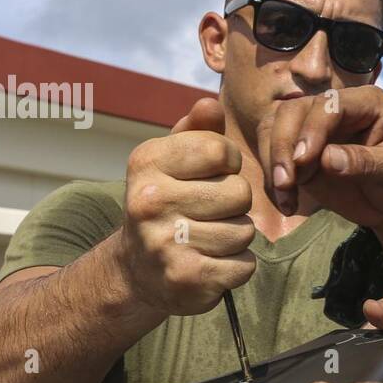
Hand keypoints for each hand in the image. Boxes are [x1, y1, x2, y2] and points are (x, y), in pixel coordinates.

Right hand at [115, 98, 255, 314]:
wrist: (137, 270)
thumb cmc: (168, 202)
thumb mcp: (173, 160)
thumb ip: (197, 130)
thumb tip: (211, 103)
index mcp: (147, 163)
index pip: (221, 150)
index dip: (229, 164)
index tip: (211, 176)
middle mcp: (149, 201)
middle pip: (240, 192)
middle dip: (235, 204)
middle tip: (207, 214)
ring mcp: (166, 243)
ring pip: (245, 231)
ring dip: (235, 237)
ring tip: (206, 238)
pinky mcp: (186, 279)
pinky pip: (245, 265)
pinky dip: (236, 266)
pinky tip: (211, 263)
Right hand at [264, 87, 382, 273]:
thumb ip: (366, 162)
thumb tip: (327, 159)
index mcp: (366, 102)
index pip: (329, 105)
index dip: (312, 129)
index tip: (303, 160)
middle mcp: (336, 108)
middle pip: (293, 111)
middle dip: (284, 145)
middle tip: (286, 182)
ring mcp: (314, 129)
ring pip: (276, 128)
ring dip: (274, 161)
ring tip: (285, 196)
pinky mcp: (301, 153)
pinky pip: (275, 156)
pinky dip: (273, 179)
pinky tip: (286, 203)